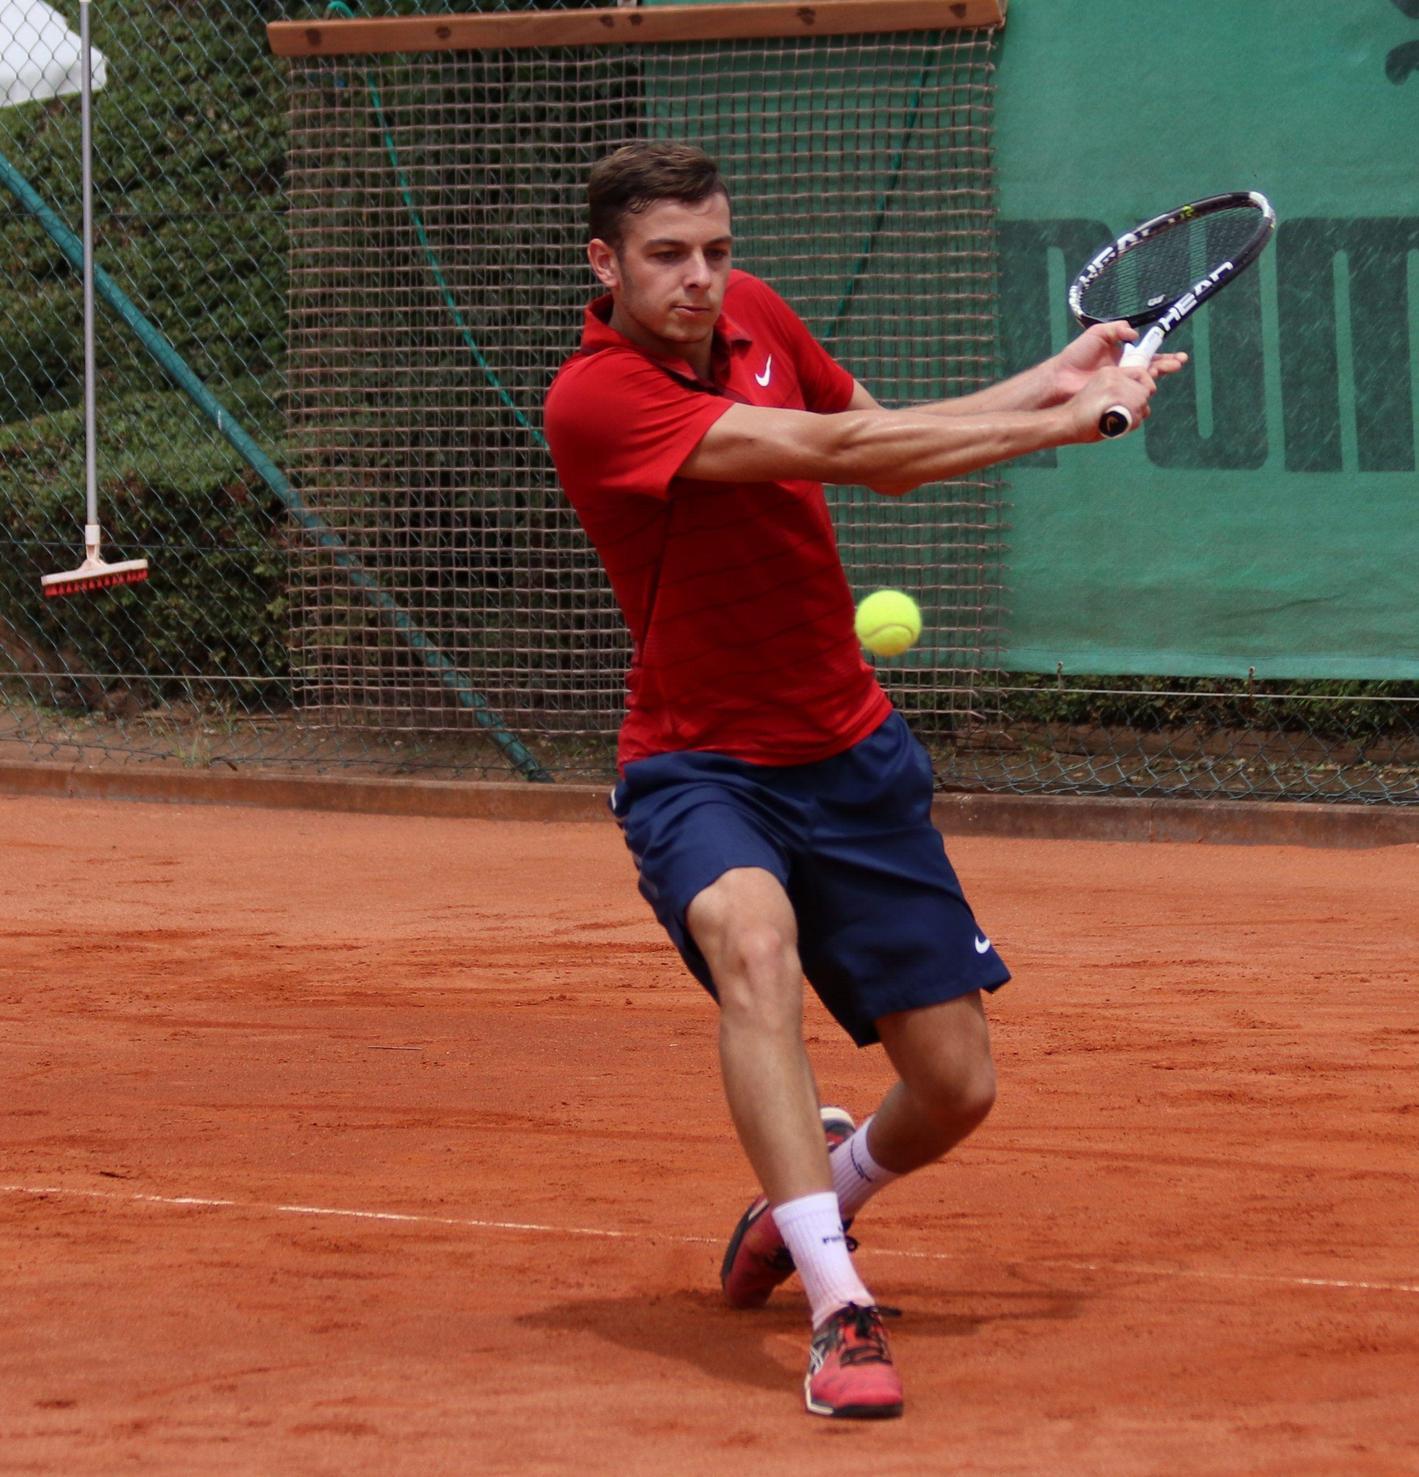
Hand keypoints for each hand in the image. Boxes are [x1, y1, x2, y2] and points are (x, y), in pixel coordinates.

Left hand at [1047, 321, 1187, 405]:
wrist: (1062, 376)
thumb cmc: (1077, 354)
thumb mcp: (1098, 333)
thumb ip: (1117, 329)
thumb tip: (1135, 334)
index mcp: (1122, 355)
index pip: (1148, 354)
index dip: (1163, 355)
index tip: (1178, 357)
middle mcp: (1125, 370)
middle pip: (1152, 368)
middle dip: (1167, 365)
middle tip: (1178, 364)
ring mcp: (1120, 383)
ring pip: (1145, 381)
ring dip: (1158, 375)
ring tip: (1168, 368)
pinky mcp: (1114, 395)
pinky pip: (1133, 394)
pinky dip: (1143, 391)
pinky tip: (1151, 385)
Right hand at [1064, 362, 1157, 442]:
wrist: (1066, 422)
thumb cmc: (1082, 414)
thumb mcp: (1100, 391)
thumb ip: (1120, 390)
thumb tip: (1144, 396)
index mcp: (1111, 372)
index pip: (1141, 373)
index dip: (1146, 386)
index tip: (1142, 397)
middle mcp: (1115, 376)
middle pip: (1145, 390)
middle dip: (1140, 405)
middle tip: (1125, 415)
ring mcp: (1116, 387)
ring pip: (1142, 403)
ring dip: (1136, 416)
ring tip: (1119, 421)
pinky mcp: (1117, 400)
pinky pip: (1137, 415)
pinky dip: (1131, 424)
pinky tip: (1117, 426)